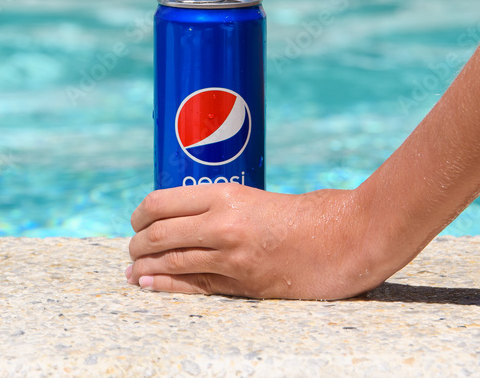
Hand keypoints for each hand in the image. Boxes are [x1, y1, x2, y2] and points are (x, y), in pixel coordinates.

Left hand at [126, 184, 382, 298]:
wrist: (346, 236)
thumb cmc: (306, 215)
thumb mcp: (255, 200)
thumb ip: (221, 209)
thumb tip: (183, 221)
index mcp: (226, 194)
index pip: (161, 203)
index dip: (140, 214)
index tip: (136, 222)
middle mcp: (223, 223)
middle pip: (159, 234)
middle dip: (138, 244)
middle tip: (133, 250)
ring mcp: (232, 255)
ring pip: (172, 260)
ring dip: (146, 267)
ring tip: (133, 270)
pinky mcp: (244, 283)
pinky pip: (195, 285)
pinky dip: (167, 285)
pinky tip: (150, 284)